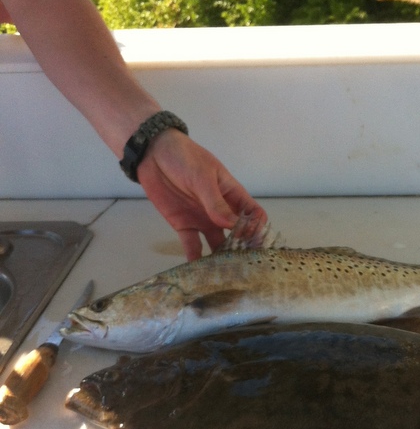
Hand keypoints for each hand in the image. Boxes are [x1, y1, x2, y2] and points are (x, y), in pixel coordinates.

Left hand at [136, 129, 267, 260]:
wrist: (152, 154)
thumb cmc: (184, 158)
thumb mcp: (203, 177)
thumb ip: (216, 202)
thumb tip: (232, 225)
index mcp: (232, 196)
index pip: (253, 214)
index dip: (257, 228)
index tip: (254, 240)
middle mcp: (221, 212)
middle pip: (238, 234)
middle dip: (242, 249)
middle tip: (243, 267)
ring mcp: (203, 220)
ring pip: (218, 244)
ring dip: (221, 258)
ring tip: (224, 274)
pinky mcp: (184, 226)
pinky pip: (193, 246)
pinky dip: (196, 259)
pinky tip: (199, 272)